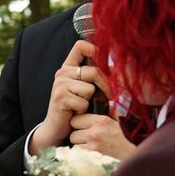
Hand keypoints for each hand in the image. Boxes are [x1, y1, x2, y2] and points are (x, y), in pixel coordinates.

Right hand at [30, 40, 111, 155]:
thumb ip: (95, 76)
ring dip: (90, 101)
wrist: (56, 128)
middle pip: (94, 71)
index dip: (94, 49)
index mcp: (69, 67)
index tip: (103, 60)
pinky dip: (83, 111)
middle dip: (105, 86)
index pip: (81, 46)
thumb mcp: (84, 89)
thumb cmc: (74, 109)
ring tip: (81, 106)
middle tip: (107, 97)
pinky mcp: (60, 97)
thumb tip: (118, 69)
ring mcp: (60, 84)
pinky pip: (83, 102)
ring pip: (90, 88)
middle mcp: (62, 73)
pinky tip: (75, 113)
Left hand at [68, 113, 135, 161]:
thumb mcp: (119, 117)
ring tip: (88, 141)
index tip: (82, 123)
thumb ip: (109, 109)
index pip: (76, 119)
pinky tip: (92, 147)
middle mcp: (95, 132)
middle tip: (84, 133)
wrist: (134, 150)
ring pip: (74, 143)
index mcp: (101, 120)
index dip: (78, 121)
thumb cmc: (127, 133)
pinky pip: (80, 150)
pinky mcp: (94, 154)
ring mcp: (93, 144)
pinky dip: (83, 149)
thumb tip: (102, 102)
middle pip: (72, 132)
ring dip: (79, 142)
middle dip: (76, 132)